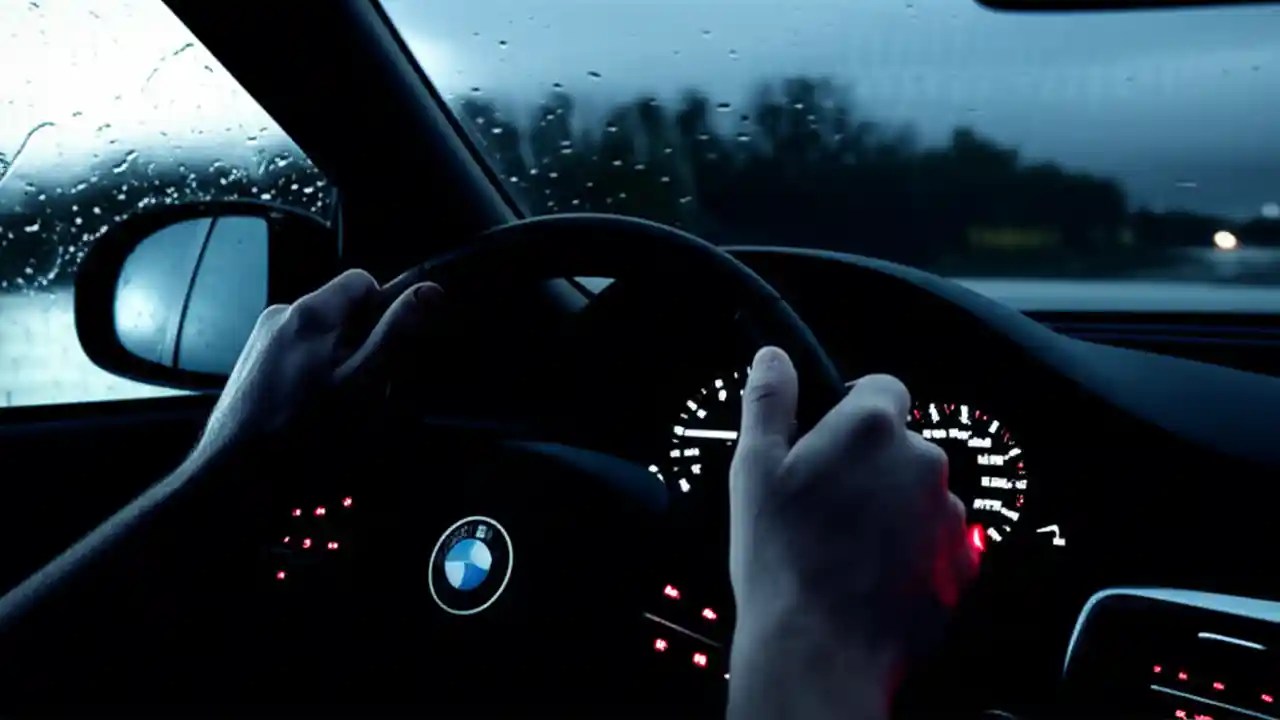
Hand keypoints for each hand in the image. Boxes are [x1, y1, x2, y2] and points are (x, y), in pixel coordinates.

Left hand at [191, 269, 442, 464]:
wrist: (236, 475)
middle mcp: (282, 315)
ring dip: (339, 365)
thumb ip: (397, 334)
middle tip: (364, 392)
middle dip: (362, 346)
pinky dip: (313, 377)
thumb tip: (431, 290)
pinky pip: (298, 356)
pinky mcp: (252, 365)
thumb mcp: (363, 384)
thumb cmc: (304, 433)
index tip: (387, 352)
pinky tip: (309, 413)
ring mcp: (262, 340)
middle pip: (343, 313)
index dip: (385, 312)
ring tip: (335, 410)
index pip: (363, 282)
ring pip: (322, 338)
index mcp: (312, 313)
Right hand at [727, 347, 974, 719]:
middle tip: (828, 503)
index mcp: (872, 429)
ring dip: (893, 508)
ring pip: (920, 493)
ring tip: (847, 546)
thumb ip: (768, 402)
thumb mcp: (754, 470)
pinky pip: (938, 540)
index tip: (830, 438)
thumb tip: (774, 358)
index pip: (882, 387)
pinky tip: (872, 573)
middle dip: (871, 465)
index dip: (853, 408)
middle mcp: (923, 462)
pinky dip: (913, 550)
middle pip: (902, 444)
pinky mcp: (963, 562)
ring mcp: (948, 515)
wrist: (820, 651)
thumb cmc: (783, 561)